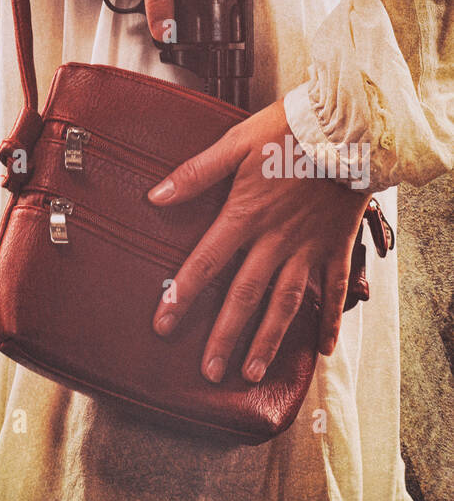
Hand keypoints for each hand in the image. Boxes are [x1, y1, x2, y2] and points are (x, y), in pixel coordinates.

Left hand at [147, 101, 367, 380]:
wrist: (347, 128)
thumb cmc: (287, 131)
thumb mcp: (235, 143)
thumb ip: (196, 173)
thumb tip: (155, 197)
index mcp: (244, 215)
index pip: (205, 263)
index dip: (181, 296)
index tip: (162, 326)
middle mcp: (274, 240)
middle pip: (244, 296)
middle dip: (224, 337)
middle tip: (209, 373)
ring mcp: (307, 247)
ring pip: (285, 303)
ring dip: (268, 339)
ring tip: (252, 372)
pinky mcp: (335, 245)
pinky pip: (333, 290)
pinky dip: (329, 320)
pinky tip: (323, 349)